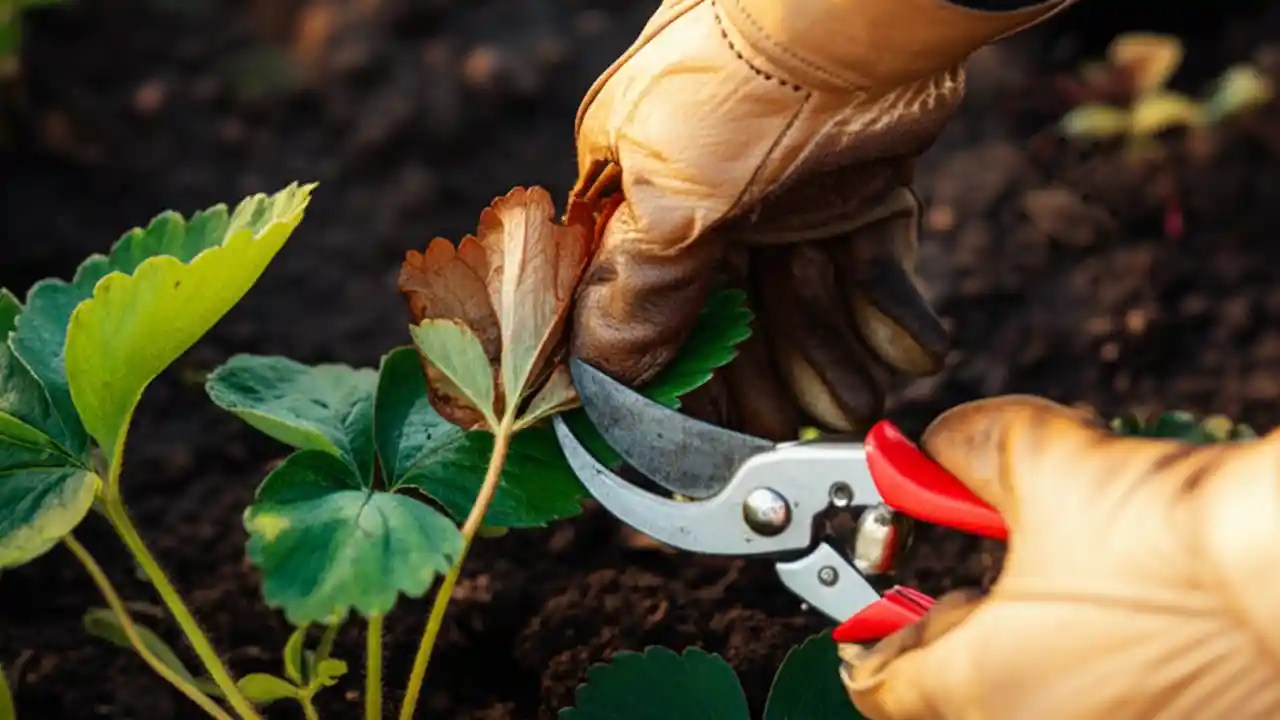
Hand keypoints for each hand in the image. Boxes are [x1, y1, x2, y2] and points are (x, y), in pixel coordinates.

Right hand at [567, 0, 1072, 437]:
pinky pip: (873, 276)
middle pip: (737, 328)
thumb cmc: (741, 80)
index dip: (683, 387)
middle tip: (801, 436)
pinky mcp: (862, 194)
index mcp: (642, 204)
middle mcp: (711, 208)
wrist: (863, 4)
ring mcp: (789, 201)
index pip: (650, 320)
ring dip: (833, 359)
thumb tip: (593, 381)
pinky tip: (909, 350)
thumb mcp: (671, 195)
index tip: (714, 451)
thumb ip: (635, 293)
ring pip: (807, 312)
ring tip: (860, 399)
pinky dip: (891, 318)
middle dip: (770, 384)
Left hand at [839, 395, 1279, 718]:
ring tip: (1050, 596)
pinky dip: (1079, 674)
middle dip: (946, 638)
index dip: (867, 630)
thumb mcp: (1037, 460)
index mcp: (978, 689)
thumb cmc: (1174, 537)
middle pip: (945, 698)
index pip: (877, 682)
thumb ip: (959, 451)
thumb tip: (932, 450)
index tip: (873, 602)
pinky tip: (1115, 626)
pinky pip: (1089, 710)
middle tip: (963, 588)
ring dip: (1013, 656)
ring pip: (1017, 705)